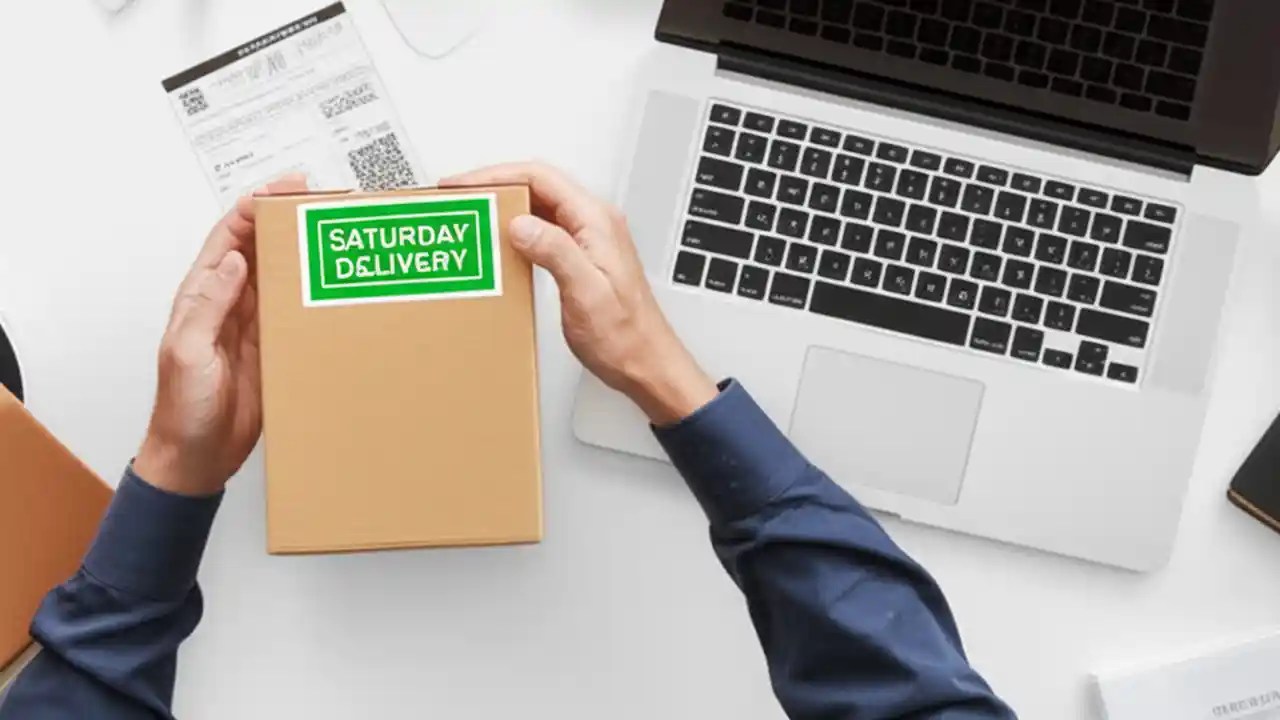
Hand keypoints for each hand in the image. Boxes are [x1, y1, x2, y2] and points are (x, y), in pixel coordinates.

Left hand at [134, 175, 307, 495]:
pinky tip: (330, 283)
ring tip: (329, 231)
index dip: (254, 208)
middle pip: (258, 248)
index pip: (229, 238)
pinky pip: (293, 309)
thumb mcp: (187, 352)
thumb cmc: (181, 410)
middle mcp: (227, 304)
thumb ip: (209, 305)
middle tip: (317, 201)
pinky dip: (311, 291)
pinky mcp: (272, 348)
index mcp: (200, 297)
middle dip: (283, 219)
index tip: (282, 189)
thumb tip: (235, 261)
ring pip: (279, 275)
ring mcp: (252, 325)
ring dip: (300, 251)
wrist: (196, 457)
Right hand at [441, 163, 716, 425]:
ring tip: (472, 216)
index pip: (540, 177)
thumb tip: (521, 223)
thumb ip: (555, 252)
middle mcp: (595, 224)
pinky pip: (543, 232)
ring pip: (539, 208)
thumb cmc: (625, 336)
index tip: (465, 185)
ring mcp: (588, 240)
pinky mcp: (581, 258)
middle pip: (537, 187)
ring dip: (504, 209)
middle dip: (495, 187)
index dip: (496, 175)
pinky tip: (499, 245)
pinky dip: (516, 232)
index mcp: (597, 221)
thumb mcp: (586, 293)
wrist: (647, 364)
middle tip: (460, 198)